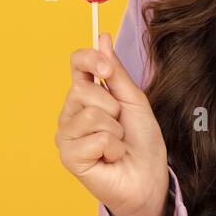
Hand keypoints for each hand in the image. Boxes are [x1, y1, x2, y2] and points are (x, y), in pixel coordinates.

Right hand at [55, 32, 169, 215]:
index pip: (76, 64)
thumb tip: (102, 37)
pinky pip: (95, 137)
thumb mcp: (134, 101)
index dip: (89, 60)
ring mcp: (66, 135)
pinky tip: (111, 158)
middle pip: (82, 89)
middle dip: (113, 106)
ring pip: (91, 114)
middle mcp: (71, 113)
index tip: (106, 68)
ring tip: (117, 144)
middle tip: (120, 126)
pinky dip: (113, 147)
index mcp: (86, 95)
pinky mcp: (68, 156)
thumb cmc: (142, 142)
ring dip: (115, 130)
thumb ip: (116, 72)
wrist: (149, 178)